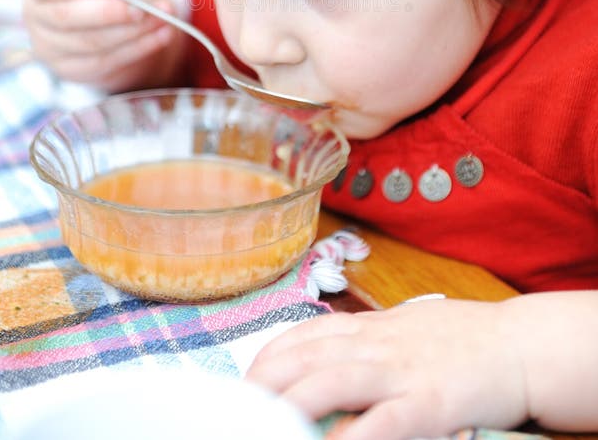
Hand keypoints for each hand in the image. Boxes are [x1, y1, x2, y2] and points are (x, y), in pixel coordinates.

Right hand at [23, 0, 181, 90]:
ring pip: (92, 44)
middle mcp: (37, 19)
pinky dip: (139, 48)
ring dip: (133, 32)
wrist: (105, 18)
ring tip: (164, 18)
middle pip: (68, 18)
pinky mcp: (74, 70)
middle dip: (109, 13)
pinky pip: (108, 62)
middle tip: (141, 8)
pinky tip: (162, 35)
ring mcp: (52, 50)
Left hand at [247, 298, 528, 439]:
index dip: (269, 355)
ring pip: (333, 379)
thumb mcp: (406, 329)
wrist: (519, 345)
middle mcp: (377, 344)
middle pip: (306, 355)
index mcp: (371, 327)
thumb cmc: (462, 340)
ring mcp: (401, 371)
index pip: (305, 333)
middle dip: (267, 381)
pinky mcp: (430, 402)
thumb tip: (326, 356)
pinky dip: (354, 436)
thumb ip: (367, 341)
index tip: (245, 378)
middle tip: (237, 408)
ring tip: (263, 423)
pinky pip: (383, 421)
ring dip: (292, 402)